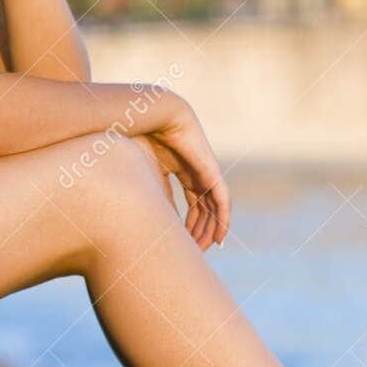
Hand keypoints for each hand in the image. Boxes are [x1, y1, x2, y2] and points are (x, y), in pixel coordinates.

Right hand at [133, 102, 230, 250]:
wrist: (156, 115)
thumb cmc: (143, 137)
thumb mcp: (147, 173)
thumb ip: (154, 193)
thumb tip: (154, 218)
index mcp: (184, 171)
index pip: (194, 204)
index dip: (191, 224)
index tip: (187, 243)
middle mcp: (198, 172)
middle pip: (205, 209)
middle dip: (201, 231)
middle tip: (196, 252)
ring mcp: (207, 171)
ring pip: (215, 208)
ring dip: (211, 229)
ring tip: (206, 248)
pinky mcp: (211, 171)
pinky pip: (222, 199)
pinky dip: (223, 218)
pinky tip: (219, 235)